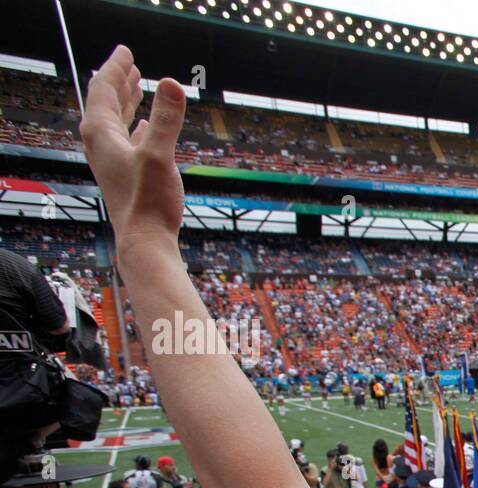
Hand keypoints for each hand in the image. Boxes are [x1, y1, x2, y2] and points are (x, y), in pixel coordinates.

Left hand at [79, 46, 185, 254]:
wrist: (144, 242)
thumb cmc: (148, 202)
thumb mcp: (160, 155)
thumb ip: (167, 119)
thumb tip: (173, 83)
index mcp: (101, 133)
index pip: (104, 88)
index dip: (116, 68)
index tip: (126, 52)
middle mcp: (101, 145)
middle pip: (106, 103)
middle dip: (119, 82)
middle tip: (130, 66)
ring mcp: (111, 161)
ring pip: (116, 121)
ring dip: (127, 103)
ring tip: (137, 88)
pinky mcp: (123, 175)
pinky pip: (126, 140)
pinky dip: (135, 126)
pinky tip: (145, 126)